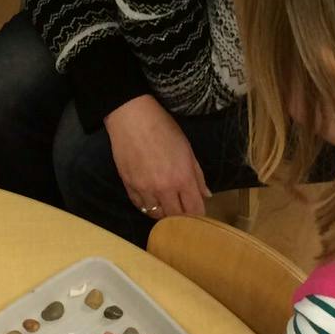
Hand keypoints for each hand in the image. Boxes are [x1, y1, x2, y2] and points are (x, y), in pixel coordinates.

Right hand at [104, 96, 209, 221]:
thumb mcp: (187, 149)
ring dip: (163, 212)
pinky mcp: (129, 186)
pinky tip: (151, 199)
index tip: (197, 210)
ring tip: (166, 204)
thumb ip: (197, 175)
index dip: (198, 214)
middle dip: (181, 216)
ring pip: (156, 214)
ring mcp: (144, 189)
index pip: (194, 210)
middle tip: (183, 209)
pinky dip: (147, 206)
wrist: (131, 117)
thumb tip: (206, 195)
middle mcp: (164, 188)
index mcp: (183, 178)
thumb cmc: (163, 128)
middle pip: (175, 216)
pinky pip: (140, 206)